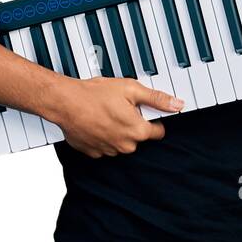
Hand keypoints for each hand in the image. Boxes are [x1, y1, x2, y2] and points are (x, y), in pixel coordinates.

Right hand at [53, 77, 184, 157]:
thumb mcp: (131, 89)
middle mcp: (125, 145)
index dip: (153, 119)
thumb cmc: (95, 95)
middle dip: (134, 124)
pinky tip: (97, 121)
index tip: (146, 111)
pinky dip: (103, 135)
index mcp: (137, 131)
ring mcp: (108, 151)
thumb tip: (177, 104)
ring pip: (121, 142)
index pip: (158, 132)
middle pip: (139, 137)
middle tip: (122, 107)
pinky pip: (105, 145)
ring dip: (118, 130)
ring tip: (107, 113)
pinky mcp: (93, 152)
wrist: (65, 102)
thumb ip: (156, 99)